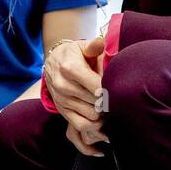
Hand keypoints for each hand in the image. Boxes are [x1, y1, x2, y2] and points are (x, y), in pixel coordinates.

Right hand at [44, 35, 109, 151]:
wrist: (53, 62)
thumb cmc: (74, 54)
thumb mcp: (83, 46)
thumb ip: (94, 46)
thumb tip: (101, 43)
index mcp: (70, 68)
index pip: (98, 87)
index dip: (111, 89)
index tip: (117, 87)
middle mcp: (63, 86)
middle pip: (97, 103)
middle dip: (109, 101)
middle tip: (115, 97)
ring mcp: (62, 101)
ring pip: (92, 116)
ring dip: (103, 113)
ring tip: (108, 105)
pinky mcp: (62, 111)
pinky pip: (81, 125)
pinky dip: (94, 125)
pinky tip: (101, 118)